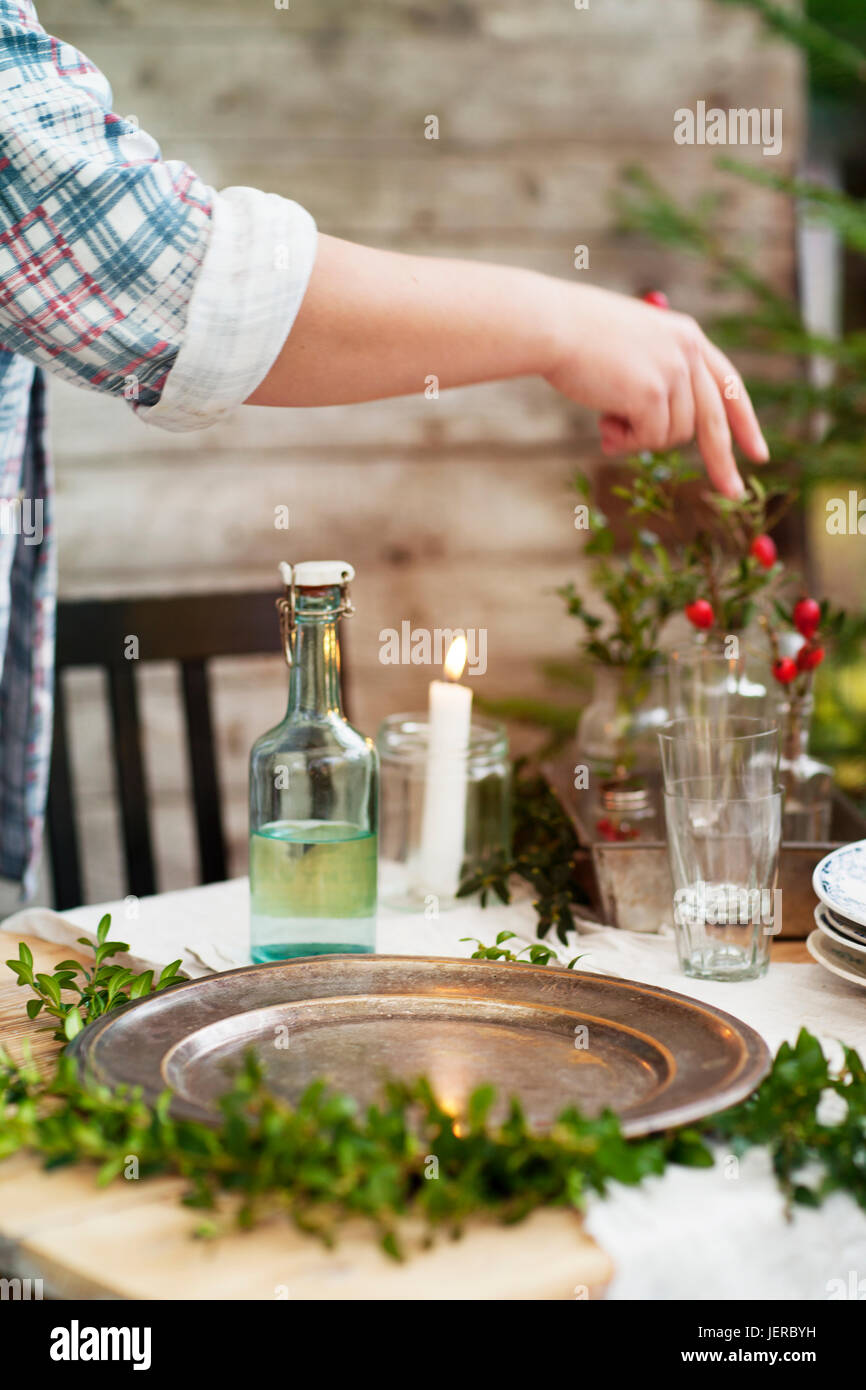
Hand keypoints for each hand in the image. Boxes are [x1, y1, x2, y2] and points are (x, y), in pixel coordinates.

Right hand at [545, 283, 768, 497]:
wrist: (552, 327)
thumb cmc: (578, 339)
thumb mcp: (632, 350)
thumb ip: (655, 382)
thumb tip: (658, 434)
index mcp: (687, 337)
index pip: (727, 384)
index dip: (744, 422)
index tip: (758, 453)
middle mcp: (688, 352)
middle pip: (714, 420)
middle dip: (723, 462)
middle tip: (733, 493)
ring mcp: (673, 372)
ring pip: (673, 435)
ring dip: (639, 439)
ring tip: (607, 422)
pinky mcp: (653, 393)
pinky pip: (648, 439)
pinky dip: (625, 440)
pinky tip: (602, 421)